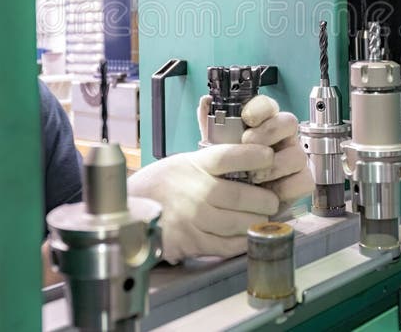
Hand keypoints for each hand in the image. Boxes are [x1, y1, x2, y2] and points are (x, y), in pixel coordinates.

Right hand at [127, 144, 278, 263]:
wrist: (129, 210)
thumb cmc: (160, 184)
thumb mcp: (182, 162)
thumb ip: (211, 163)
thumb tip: (250, 161)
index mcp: (193, 165)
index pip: (228, 157)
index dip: (252, 155)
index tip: (269, 156)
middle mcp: (194, 191)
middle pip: (240, 195)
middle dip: (264, 199)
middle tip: (271, 200)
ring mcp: (193, 218)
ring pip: (237, 222)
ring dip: (257, 220)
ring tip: (262, 216)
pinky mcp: (192, 241)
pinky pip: (226, 244)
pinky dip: (243, 240)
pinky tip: (249, 233)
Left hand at [197, 95, 312, 203]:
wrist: (233, 205)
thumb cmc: (228, 171)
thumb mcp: (216, 147)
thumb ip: (210, 123)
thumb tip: (205, 101)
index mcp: (263, 123)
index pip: (268, 105)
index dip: (260, 108)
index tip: (246, 117)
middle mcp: (282, 137)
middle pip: (288, 122)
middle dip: (268, 132)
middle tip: (248, 144)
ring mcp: (294, 158)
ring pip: (296, 154)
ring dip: (274, 166)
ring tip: (254, 176)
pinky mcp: (301, 181)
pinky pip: (303, 181)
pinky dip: (286, 188)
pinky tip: (269, 193)